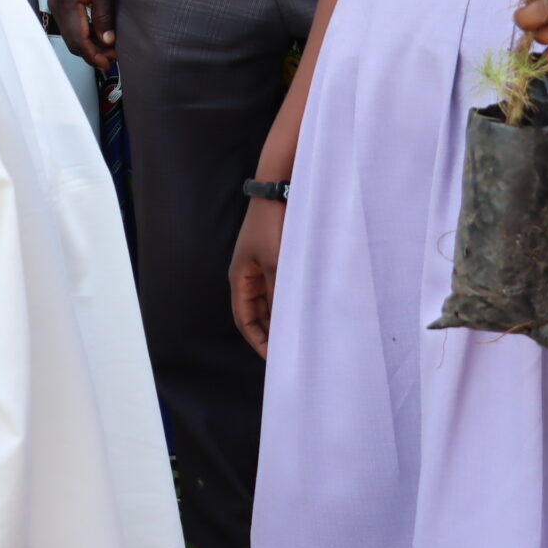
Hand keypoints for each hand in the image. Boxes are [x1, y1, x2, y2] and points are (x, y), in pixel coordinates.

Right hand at [47, 0, 116, 72]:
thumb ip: (104, 16)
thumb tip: (107, 41)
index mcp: (66, 4)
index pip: (78, 41)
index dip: (93, 55)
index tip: (107, 63)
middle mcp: (57, 7)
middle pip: (73, 42)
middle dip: (92, 53)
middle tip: (113, 58)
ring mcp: (56, 6)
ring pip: (72, 36)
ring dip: (90, 45)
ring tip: (110, 48)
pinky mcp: (61, 3)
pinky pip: (71, 26)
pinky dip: (85, 34)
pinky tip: (99, 35)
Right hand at [230, 196, 285, 358]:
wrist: (279, 188)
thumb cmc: (273, 225)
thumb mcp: (277, 264)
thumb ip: (281, 295)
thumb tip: (288, 324)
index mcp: (240, 278)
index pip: (244, 320)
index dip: (257, 341)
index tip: (274, 359)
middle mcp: (249, 274)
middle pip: (257, 312)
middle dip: (271, 332)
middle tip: (291, 351)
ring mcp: (263, 264)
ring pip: (271, 300)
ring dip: (282, 316)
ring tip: (301, 334)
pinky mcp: (278, 255)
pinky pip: (282, 286)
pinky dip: (291, 299)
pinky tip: (306, 307)